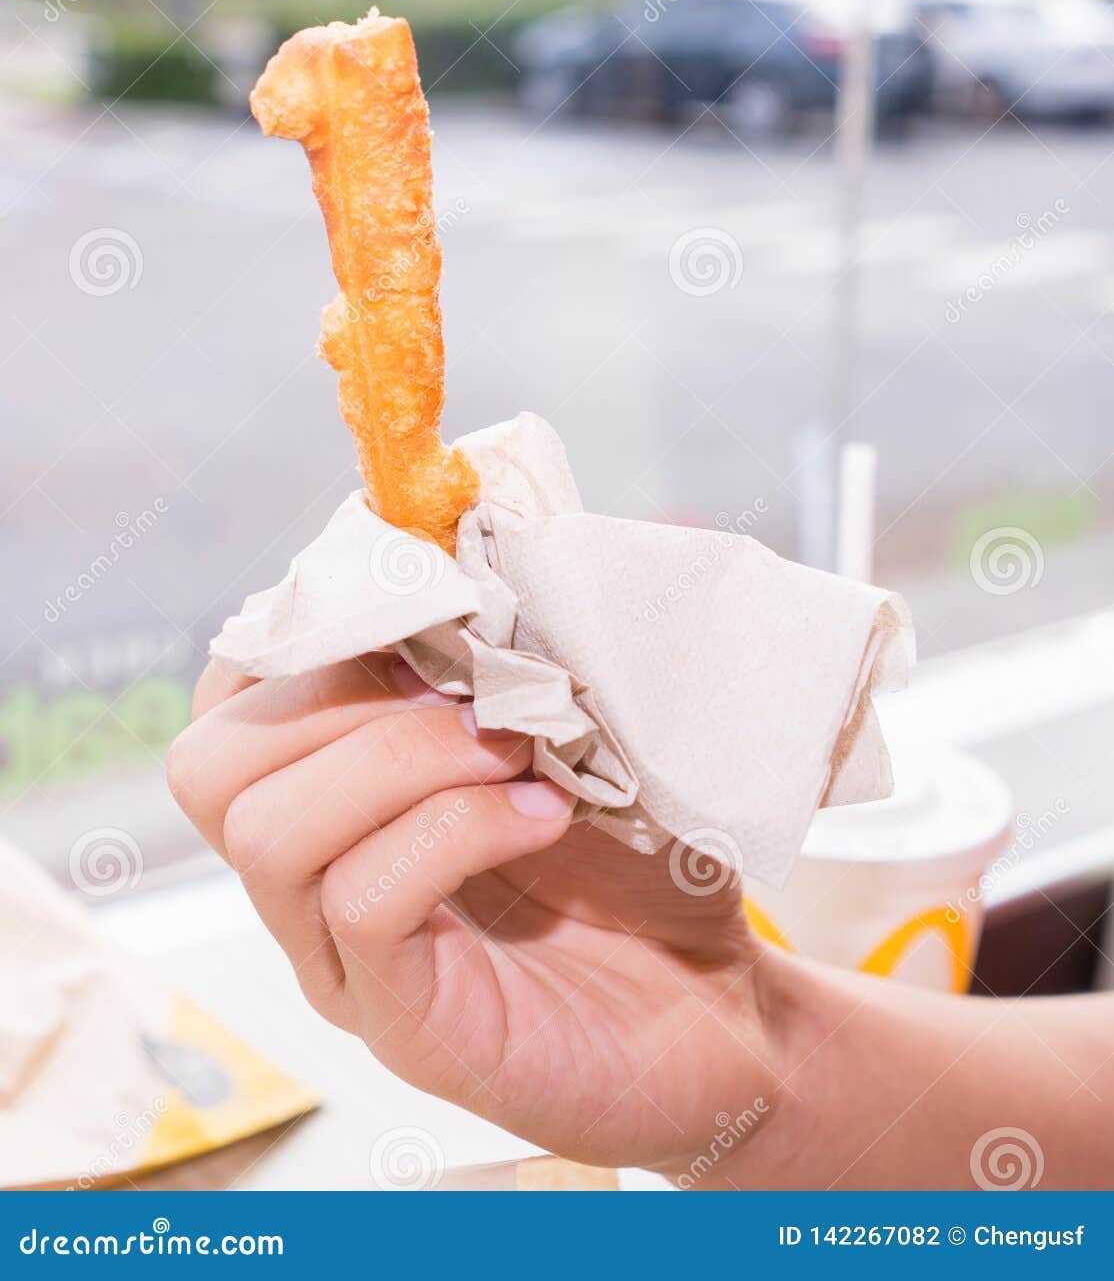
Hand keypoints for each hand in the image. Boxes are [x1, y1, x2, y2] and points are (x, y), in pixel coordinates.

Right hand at [168, 655, 777, 1174]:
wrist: (720, 1002)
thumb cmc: (638, 856)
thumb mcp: (565, 720)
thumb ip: (496, 640)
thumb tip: (459, 531)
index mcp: (331, 794)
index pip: (227, 700)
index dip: (304, 628)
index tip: (421, 602)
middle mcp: (309, 883)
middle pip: (212, 763)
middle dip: (342, 692)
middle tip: (477, 688)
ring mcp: (341, 962)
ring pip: (268, 831)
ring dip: (398, 755)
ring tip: (515, 749)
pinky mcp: (401, 1024)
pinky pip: (361, 902)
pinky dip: (453, 829)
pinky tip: (542, 815)